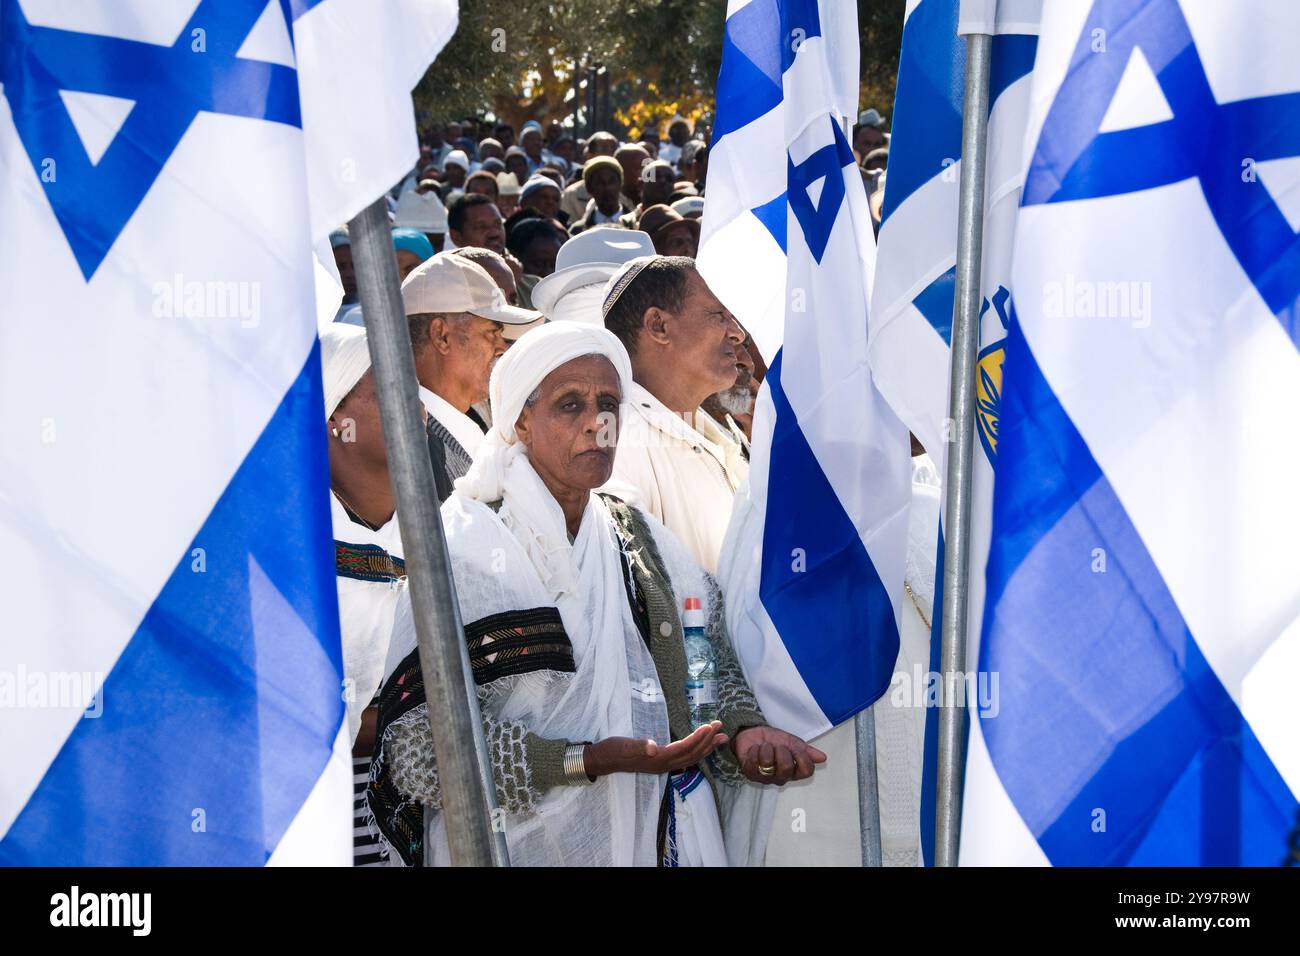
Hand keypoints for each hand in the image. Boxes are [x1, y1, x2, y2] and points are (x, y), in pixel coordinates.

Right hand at [584, 722, 726, 777]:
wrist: (603, 761)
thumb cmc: (613, 750)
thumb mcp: (624, 746)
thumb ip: (639, 747)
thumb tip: (653, 748)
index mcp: (658, 759)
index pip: (685, 748)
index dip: (698, 738)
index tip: (710, 726)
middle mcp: (664, 764)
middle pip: (692, 754)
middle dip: (708, 742)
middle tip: (721, 728)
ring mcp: (663, 765)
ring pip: (691, 757)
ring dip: (706, 747)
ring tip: (720, 738)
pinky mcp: (660, 762)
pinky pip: (684, 757)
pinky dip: (696, 751)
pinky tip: (701, 747)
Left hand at [733, 726, 826, 785]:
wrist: (752, 734)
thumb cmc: (773, 740)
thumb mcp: (791, 742)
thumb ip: (806, 750)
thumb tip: (823, 757)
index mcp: (794, 770)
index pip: (806, 771)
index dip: (802, 757)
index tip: (796, 748)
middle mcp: (780, 777)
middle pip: (787, 768)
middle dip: (781, 751)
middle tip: (777, 746)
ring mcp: (765, 778)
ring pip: (769, 764)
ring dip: (767, 748)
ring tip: (765, 746)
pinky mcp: (750, 773)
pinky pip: (754, 762)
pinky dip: (755, 750)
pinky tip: (755, 749)